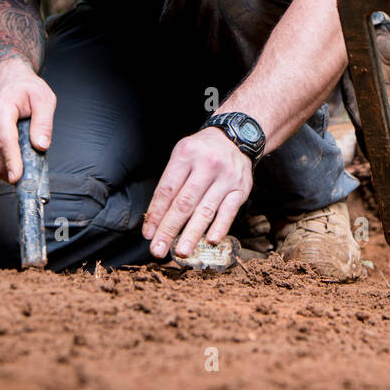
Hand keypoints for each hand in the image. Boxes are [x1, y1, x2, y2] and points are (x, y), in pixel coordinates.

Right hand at [0, 59, 56, 183]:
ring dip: (7, 171)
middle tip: (29, 184)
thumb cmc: (27, 87)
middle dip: (8, 173)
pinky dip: (5, 164)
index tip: (17, 177)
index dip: (11, 161)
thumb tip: (41, 146)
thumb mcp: (44, 98)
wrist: (6, 76)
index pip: (5, 140)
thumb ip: (43, 122)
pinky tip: (20, 164)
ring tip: (28, 175)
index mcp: (1, 110)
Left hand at [142, 127, 252, 258]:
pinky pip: (229, 211)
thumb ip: (170, 183)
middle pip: (184, 203)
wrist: (235, 138)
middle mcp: (207, 165)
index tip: (148, 234)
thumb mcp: (182, 156)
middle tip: (158, 250)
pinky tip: (210, 240)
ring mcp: (226, 177)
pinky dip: (220, 227)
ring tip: (181, 252)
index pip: (167, 190)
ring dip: (192, 234)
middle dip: (169, 229)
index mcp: (186, 155)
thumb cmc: (202, 152)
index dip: (156, 214)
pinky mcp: (241, 188)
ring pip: (205, 210)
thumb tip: (156, 220)